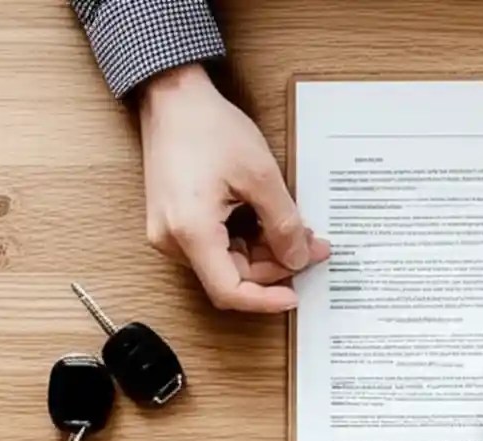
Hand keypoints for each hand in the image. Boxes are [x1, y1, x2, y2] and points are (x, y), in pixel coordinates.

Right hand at [139, 64, 329, 311]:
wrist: (172, 97)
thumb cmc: (206, 127)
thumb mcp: (260, 174)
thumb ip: (283, 223)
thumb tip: (298, 257)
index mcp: (190, 231)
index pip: (229, 291)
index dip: (265, 300)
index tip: (294, 296)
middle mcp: (172, 240)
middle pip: (230, 276)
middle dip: (274, 266)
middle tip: (312, 247)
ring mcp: (170, 232)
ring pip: (224, 262)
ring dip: (262, 252)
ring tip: (297, 230)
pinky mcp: (175, 221)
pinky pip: (213, 244)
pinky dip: (243, 240)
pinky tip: (268, 222)